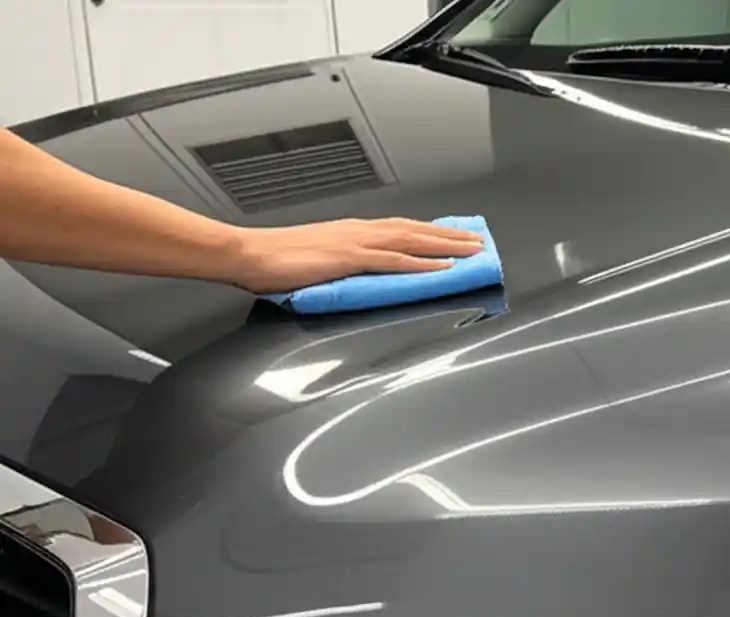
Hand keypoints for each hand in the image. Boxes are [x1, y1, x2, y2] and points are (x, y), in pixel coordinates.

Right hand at [230, 218, 484, 292]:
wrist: (249, 254)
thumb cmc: (275, 259)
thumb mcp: (317, 259)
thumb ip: (342, 263)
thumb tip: (359, 273)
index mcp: (352, 231)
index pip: (400, 228)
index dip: (430, 232)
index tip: (453, 235)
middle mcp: (359, 231)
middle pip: (415, 231)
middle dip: (449, 236)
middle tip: (477, 241)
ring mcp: (356, 243)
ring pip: (412, 241)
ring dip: (445, 247)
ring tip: (472, 252)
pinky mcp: (350, 259)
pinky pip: (394, 261)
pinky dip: (421, 264)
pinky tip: (441, 268)